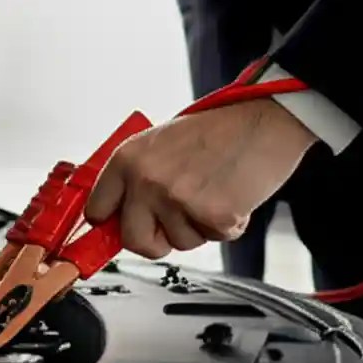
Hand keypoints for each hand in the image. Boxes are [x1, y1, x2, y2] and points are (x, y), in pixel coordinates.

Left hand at [84, 99, 317, 258]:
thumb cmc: (218, 129)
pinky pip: (213, 239)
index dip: (111, 224)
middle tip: (174, 224)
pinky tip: (232, 196)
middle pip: (133, 240)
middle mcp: (146, 179)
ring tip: (213, 192)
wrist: (265, 119)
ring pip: (179, 242)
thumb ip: (138, 177)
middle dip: (155, 240)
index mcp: (128, 159)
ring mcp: (177, 198)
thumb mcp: (160, 144)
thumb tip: (122, 213)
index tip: (120, 228)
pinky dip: (227, 225)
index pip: (97, 210)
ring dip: (198, 227)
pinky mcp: (211, 214)